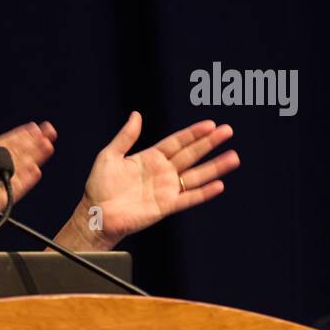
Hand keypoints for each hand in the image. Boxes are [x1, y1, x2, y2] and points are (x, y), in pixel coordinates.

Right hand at [0, 121, 56, 245]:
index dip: (18, 135)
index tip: (33, 127)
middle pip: (11, 151)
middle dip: (32, 140)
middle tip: (49, 130)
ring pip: (14, 166)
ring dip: (33, 155)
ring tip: (49, 144)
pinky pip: (10, 190)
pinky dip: (24, 180)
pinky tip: (36, 171)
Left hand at [81, 112, 239, 244]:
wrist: (96, 215)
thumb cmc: (99, 187)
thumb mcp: (109, 156)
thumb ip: (125, 137)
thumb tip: (136, 115)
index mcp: (149, 158)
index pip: (177, 142)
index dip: (193, 133)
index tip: (210, 124)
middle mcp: (162, 172)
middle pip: (191, 154)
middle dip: (209, 143)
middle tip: (227, 131)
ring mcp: (166, 189)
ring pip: (196, 175)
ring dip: (215, 166)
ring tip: (233, 157)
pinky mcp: (166, 206)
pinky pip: (188, 198)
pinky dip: (203, 193)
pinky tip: (219, 185)